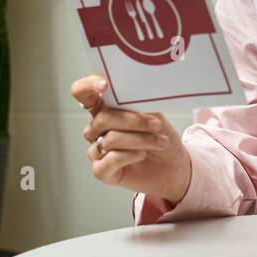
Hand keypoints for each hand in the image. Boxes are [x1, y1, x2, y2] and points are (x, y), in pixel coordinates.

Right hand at [71, 74, 191, 203]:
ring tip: (160, 141)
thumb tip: (131, 96)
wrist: (173, 164)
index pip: (83, 93)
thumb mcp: (154, 114)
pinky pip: (108, 160)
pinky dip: (129, 156)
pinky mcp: (102, 171)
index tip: (104, 86)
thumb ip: (138, 105)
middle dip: (133, 121)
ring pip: (109, 140)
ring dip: (139, 140)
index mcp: (106, 108)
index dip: (88, 86)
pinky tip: (142, 155)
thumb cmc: (161, 136)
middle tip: (156, 124)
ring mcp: (98, 150)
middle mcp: (98, 128)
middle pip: (102, 119)